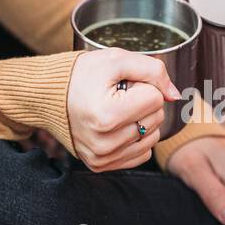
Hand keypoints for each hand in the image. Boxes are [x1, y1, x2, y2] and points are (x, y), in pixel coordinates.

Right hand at [66, 48, 179, 171]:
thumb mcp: (115, 59)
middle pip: (156, 118)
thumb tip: (176, 96)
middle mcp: (104, 142)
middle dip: (142, 102)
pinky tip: (117, 126)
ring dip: (140, 120)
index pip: (155, 99)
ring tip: (115, 109)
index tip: (120, 84)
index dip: (142, 85)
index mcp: (107, 115)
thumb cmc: (81, 75)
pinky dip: (135, 138)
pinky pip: (141, 154)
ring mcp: (102, 157)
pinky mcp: (101, 165)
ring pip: (152, 137)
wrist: (48, 96)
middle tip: (116, 95)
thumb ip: (153, 71)